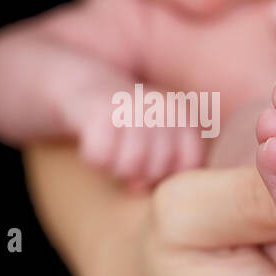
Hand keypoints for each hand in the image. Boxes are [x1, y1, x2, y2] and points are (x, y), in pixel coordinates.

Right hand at [67, 90, 206, 188]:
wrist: (86, 86)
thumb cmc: (129, 126)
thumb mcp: (160, 141)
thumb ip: (170, 168)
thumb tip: (147, 189)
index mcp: (182, 115)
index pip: (190, 164)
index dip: (170, 176)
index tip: (155, 170)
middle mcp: (160, 107)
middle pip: (157, 169)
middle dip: (140, 175)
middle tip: (127, 160)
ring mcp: (131, 106)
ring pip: (129, 166)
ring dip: (116, 169)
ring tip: (113, 156)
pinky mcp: (99, 110)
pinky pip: (100, 158)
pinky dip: (94, 160)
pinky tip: (95, 146)